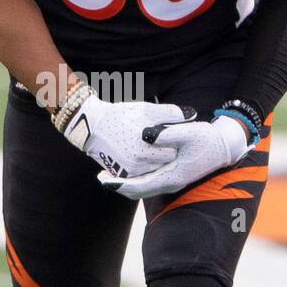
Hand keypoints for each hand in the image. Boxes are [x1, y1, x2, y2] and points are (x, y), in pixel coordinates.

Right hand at [60, 90, 196, 178]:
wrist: (93, 128)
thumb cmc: (122, 115)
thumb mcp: (146, 109)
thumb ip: (171, 113)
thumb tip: (192, 115)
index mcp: (146, 146)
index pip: (172, 151)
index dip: (173, 143)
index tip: (169, 135)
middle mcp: (138, 163)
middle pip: (166, 163)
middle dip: (167, 153)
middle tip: (162, 143)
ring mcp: (131, 172)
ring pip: (156, 171)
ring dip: (157, 162)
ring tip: (151, 148)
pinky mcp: (124, 176)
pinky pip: (145, 175)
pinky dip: (147, 168)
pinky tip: (143, 156)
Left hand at [97, 113, 253, 198]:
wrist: (224, 147)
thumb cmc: (207, 139)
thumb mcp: (188, 133)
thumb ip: (166, 134)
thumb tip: (145, 136)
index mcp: (171, 176)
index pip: (139, 186)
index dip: (120, 184)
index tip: (103, 179)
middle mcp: (169, 183)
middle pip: (138, 191)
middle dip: (119, 185)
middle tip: (101, 178)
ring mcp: (171, 181)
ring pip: (142, 188)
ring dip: (126, 183)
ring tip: (109, 174)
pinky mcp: (172, 176)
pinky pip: (148, 182)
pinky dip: (135, 178)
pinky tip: (127, 168)